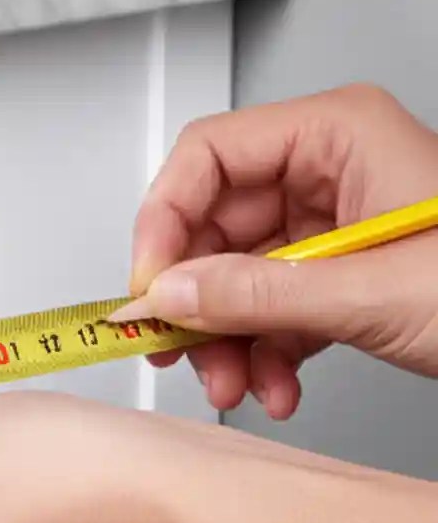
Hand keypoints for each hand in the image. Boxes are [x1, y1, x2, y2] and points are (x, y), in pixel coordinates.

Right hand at [114, 83, 437, 419]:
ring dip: (227, 339)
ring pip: (236, 275)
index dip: (165, 219)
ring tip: (234, 385)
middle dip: (197, 299)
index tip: (149, 283)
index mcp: (336, 136)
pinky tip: (275, 386)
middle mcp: (326, 172)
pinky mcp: (337, 273)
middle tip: (177, 347)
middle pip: (214, 225)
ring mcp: (330, 224)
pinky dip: (263, 353)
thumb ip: (260, 291)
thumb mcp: (373, 291)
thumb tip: (170, 292)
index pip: (209, 155)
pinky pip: (270, 306)